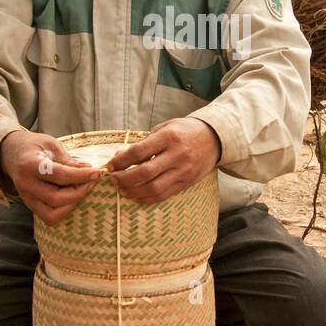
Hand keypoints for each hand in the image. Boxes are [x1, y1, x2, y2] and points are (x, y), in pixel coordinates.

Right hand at [0, 129, 100, 225]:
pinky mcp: (30, 205)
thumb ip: (68, 160)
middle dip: (80, 191)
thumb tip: (88, 170)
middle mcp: (26, 184)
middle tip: (91, 181)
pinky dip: (63, 211)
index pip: (60, 175)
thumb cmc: (33, 146)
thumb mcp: (51, 145)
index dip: (81, 176)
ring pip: (52, 213)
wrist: (10, 152)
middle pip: (57, 198)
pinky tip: (71, 197)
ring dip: (72, 204)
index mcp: (30, 165)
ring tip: (82, 189)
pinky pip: (48, 217)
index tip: (96, 172)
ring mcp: (26, 198)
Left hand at [105, 118, 220, 204]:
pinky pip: (163, 195)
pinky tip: (136, 195)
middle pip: (145, 173)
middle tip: (113, 178)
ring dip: (133, 191)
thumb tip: (120, 157)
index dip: (121, 161)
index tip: (110, 165)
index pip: (139, 152)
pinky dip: (146, 198)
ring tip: (122, 188)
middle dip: (123, 178)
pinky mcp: (186, 183)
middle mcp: (177, 155)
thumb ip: (144, 143)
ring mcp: (183, 171)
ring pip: (153, 188)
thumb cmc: (184, 131)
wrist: (214, 138)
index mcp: (169, 137)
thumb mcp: (165, 128)